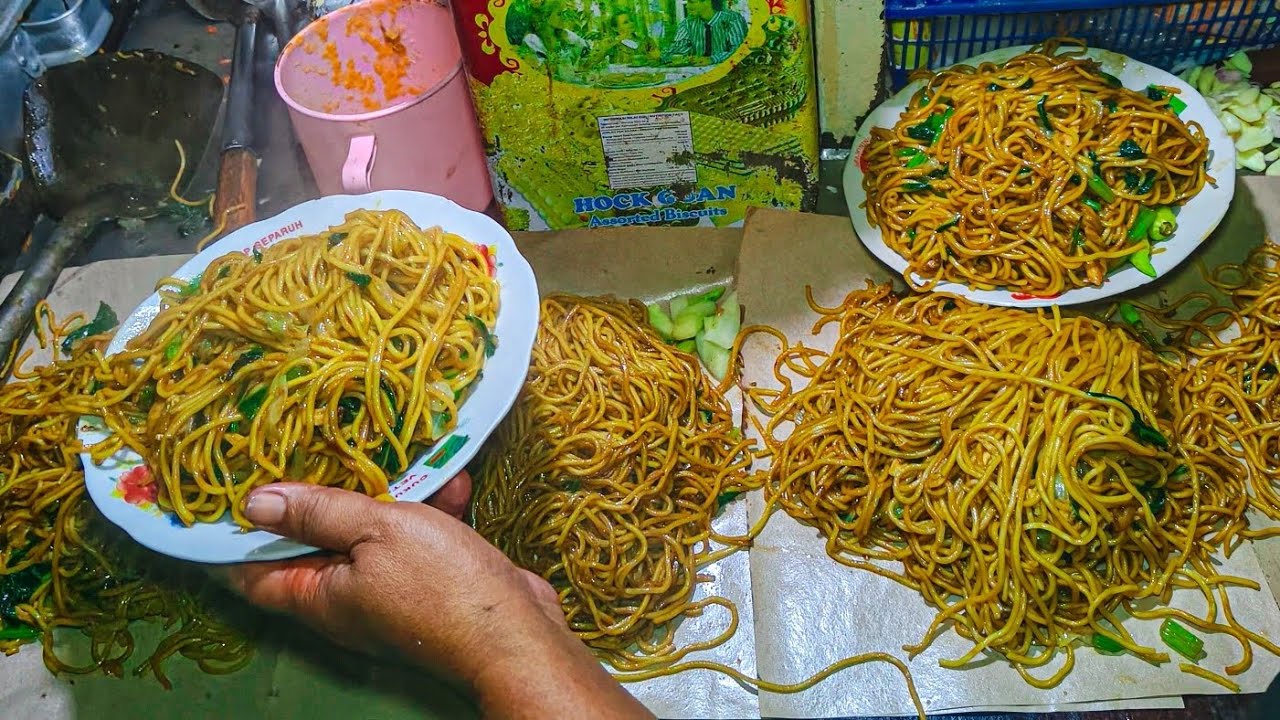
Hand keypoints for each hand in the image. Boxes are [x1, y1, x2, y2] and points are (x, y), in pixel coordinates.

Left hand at [229, 475, 652, 719]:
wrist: (515, 633)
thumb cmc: (441, 586)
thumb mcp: (375, 531)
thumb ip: (319, 511)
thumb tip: (255, 503)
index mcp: (318, 595)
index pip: (249, 572)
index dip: (229, 537)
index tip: (220, 493)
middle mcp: (347, 600)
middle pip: (311, 546)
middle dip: (312, 497)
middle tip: (303, 447)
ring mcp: (390, 593)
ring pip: (372, 536)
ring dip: (385, 495)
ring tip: (392, 451)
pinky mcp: (432, 584)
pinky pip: (420, 539)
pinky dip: (431, 510)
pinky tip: (452, 478)